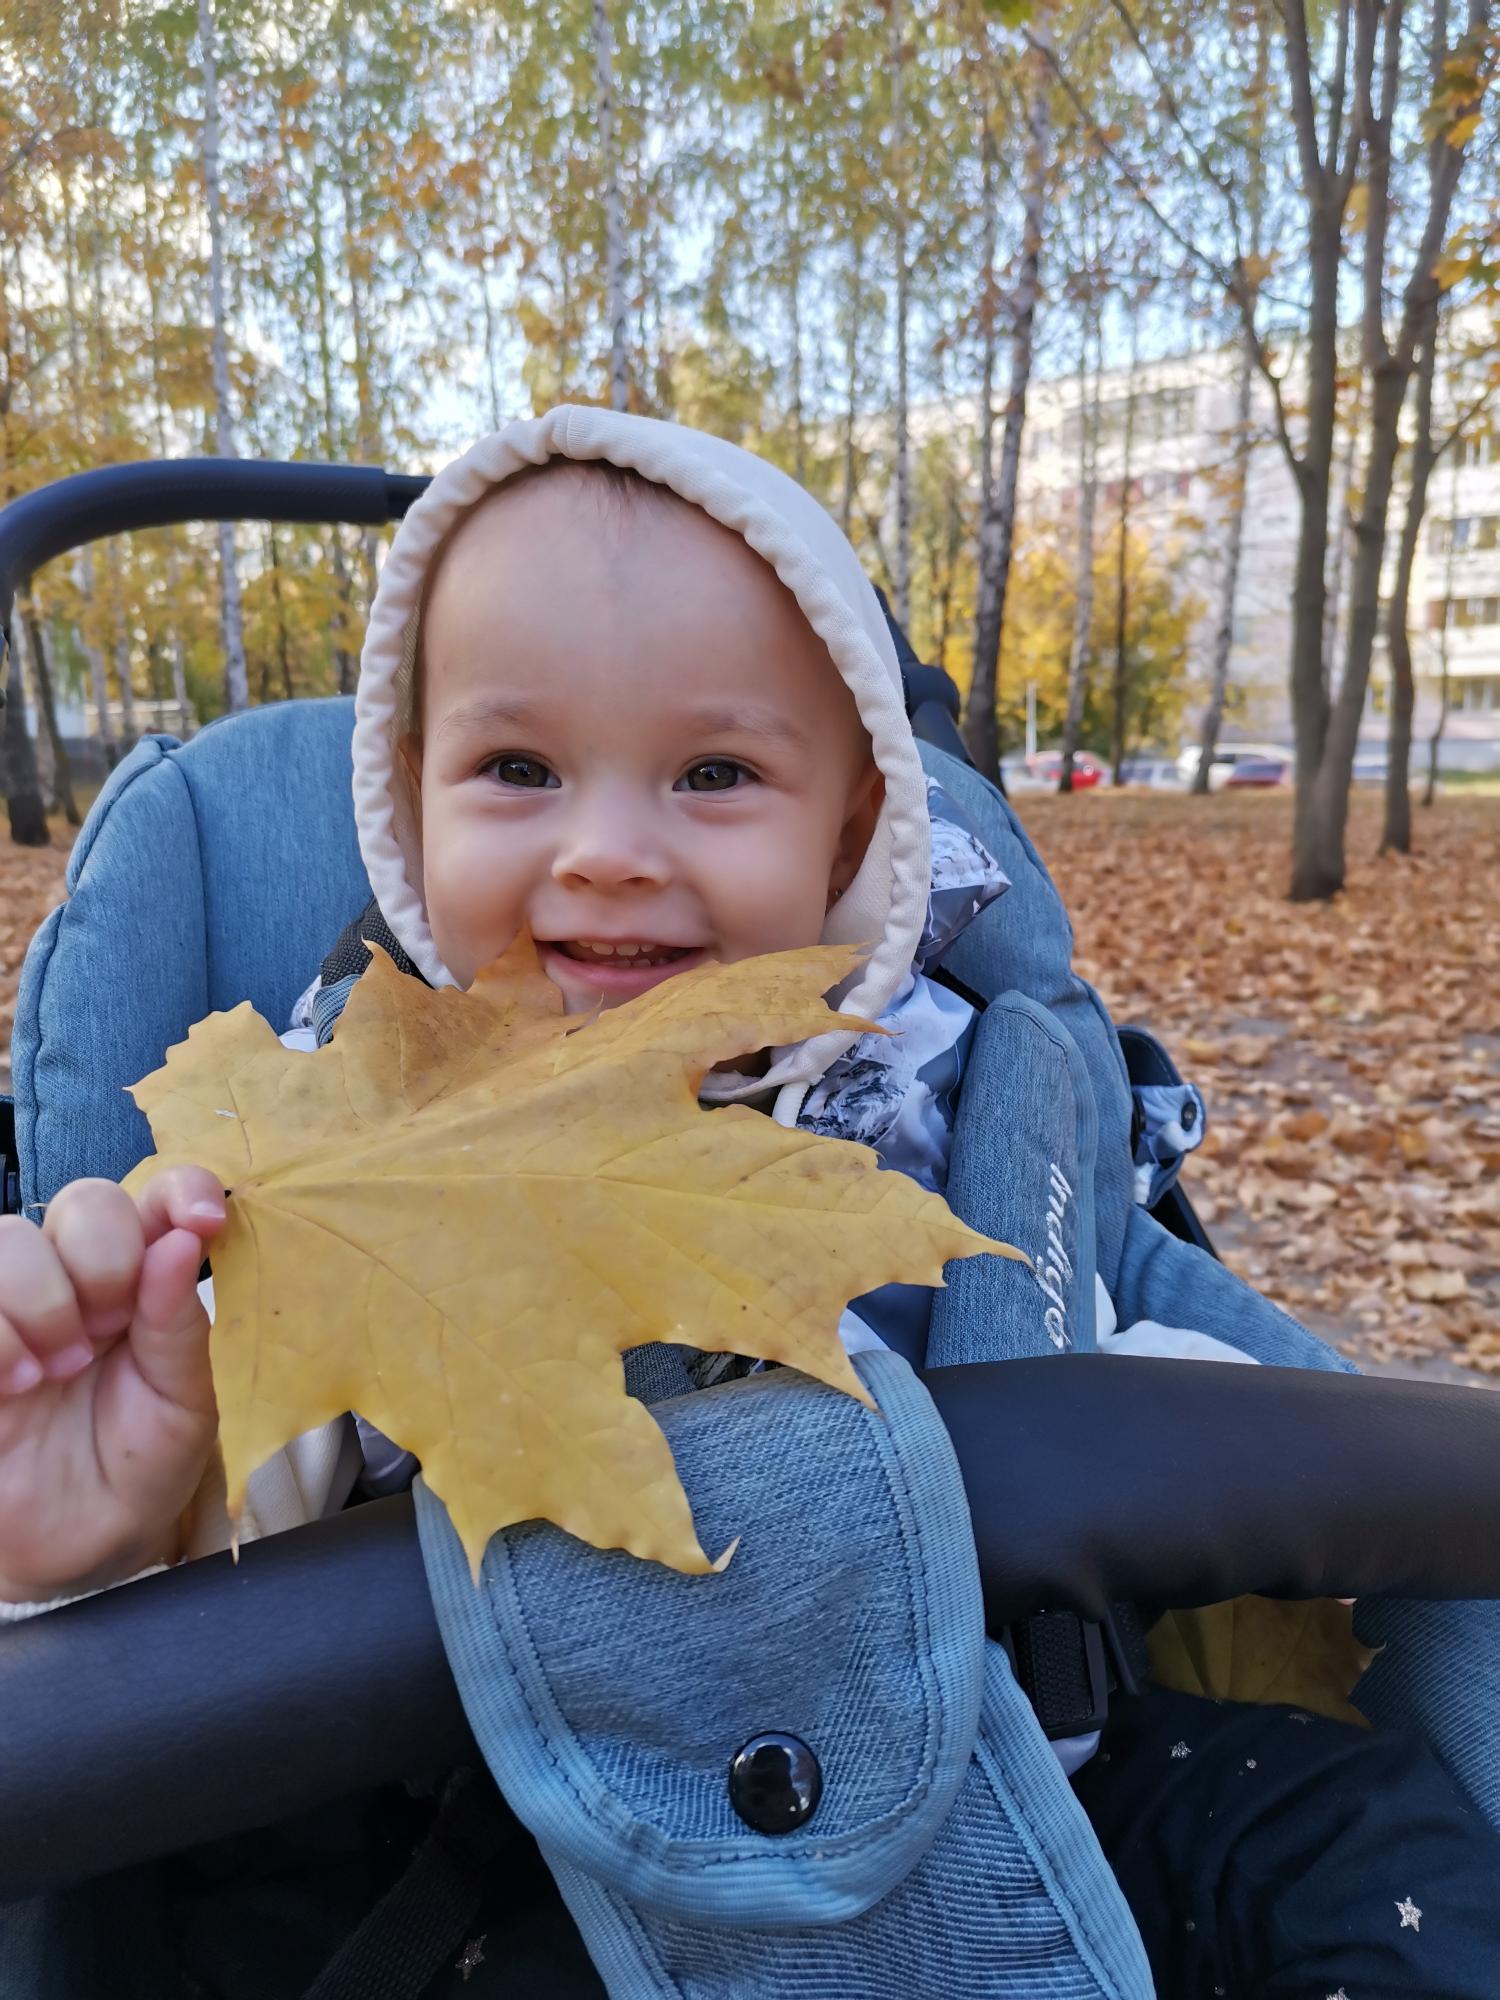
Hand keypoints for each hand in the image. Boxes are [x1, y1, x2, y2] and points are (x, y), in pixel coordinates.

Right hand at [0, 1168, 225, 1603]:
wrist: (76, 1550)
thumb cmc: (138, 1469)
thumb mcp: (183, 1409)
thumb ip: (179, 1328)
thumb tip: (182, 1241)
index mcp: (147, 1283)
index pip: (164, 1196)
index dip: (183, 1190)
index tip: (202, 1222)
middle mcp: (80, 1279)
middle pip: (85, 1201)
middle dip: (106, 1259)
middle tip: (110, 1331)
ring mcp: (15, 1306)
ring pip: (11, 1238)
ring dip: (43, 1301)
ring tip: (57, 1371)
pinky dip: (0, 1335)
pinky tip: (15, 1386)